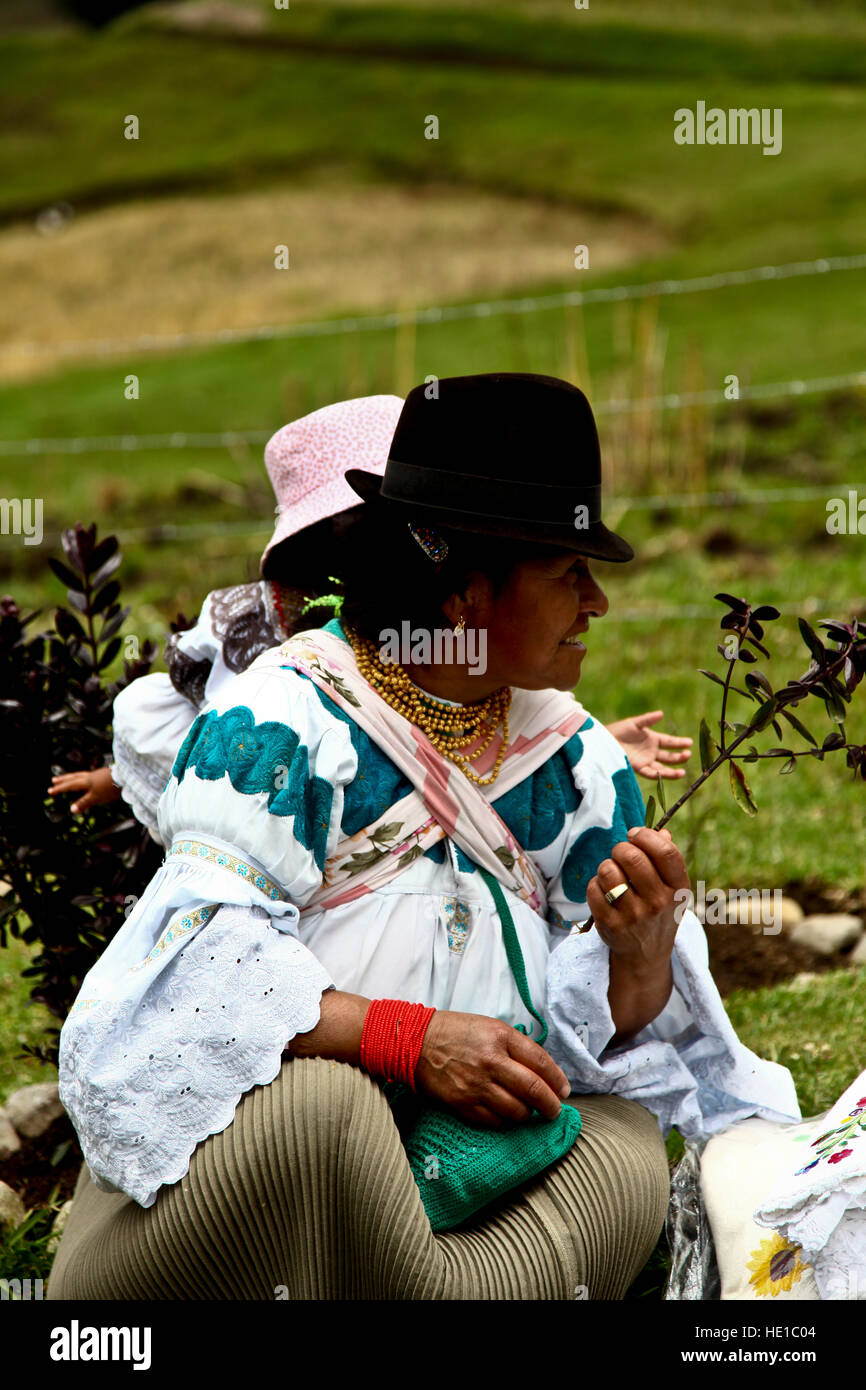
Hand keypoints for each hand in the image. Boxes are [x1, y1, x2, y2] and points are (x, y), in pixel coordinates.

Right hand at [48, 766, 120, 812]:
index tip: (50, 790)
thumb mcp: (96, 798)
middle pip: (74, 777)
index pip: (70, 785)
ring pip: (81, 775)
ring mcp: (98, 774)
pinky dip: (83, 778)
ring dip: (73, 777)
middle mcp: (90, 776)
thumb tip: (72, 810)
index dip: (60, 788)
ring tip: (68, 779)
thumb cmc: (111, 788)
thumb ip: (84, 803)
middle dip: (63, 780)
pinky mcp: (105, 775)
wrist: (127, 777)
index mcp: (86, 782)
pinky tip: (88, 781)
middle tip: (54, 780)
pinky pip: (89, 776)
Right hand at [414, 1010, 570, 1127]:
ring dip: (527, 1114)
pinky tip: (505, 1114)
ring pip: (517, 1110)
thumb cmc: (456, 1032)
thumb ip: (515, 1046)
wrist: (416, 1042)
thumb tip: (542, 1070)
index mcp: (501, 1037)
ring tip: (528, 1111)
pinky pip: (494, 1121)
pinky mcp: (463, 1103)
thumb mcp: (490, 1026)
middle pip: (534, 1090)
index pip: (541, 1062)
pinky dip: (504, 1120)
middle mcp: (491, 1061)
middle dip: (551, 1105)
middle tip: (555, 1110)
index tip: (564, 1090)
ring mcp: (477, 1085)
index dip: (558, 1079)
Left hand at [587, 826, 689, 971]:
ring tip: (612, 875)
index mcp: (678, 889)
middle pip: (632, 857)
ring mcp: (634, 915)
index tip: (634, 835)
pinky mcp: (610, 925)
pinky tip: (604, 893)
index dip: (646, 836)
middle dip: (620, 848)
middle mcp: (659, 903)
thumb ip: (667, 860)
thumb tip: (662, 831)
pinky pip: (593, 888)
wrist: (646, 955)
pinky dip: (595, 885)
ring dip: (606, 867)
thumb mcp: (672, 889)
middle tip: (620, 854)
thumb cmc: (658, 912)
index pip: (665, 852)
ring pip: (608, 870)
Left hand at [607, 710, 691, 779]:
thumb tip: (661, 714)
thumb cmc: (618, 730)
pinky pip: (650, 773)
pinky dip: (658, 775)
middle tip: (688, 754)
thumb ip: (648, 720)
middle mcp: (651, 752)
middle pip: (669, 757)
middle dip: (679, 757)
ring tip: (682, 773)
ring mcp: (645, 760)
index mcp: (652, 739)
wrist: (604, 741)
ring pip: (662, 768)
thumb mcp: (634, 723)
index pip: (670, 742)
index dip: (679, 743)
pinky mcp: (637, 767)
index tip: (690, 743)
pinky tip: (666, 774)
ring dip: (672, 771)